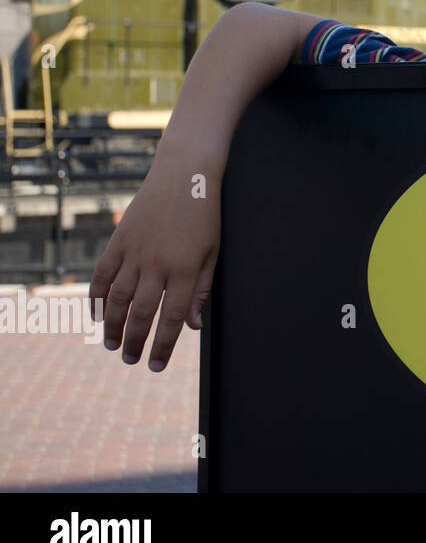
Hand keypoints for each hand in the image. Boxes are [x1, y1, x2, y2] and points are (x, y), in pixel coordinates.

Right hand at [88, 144, 219, 370]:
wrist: (184, 176)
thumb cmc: (204, 216)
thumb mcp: (211, 253)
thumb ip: (200, 290)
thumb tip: (192, 326)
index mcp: (185, 269)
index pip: (171, 318)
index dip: (163, 345)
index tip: (156, 366)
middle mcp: (157, 264)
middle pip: (142, 313)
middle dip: (136, 342)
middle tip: (132, 361)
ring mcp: (135, 252)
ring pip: (118, 298)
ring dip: (114, 326)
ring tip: (113, 346)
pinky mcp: (118, 240)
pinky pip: (102, 275)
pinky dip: (97, 297)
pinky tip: (97, 316)